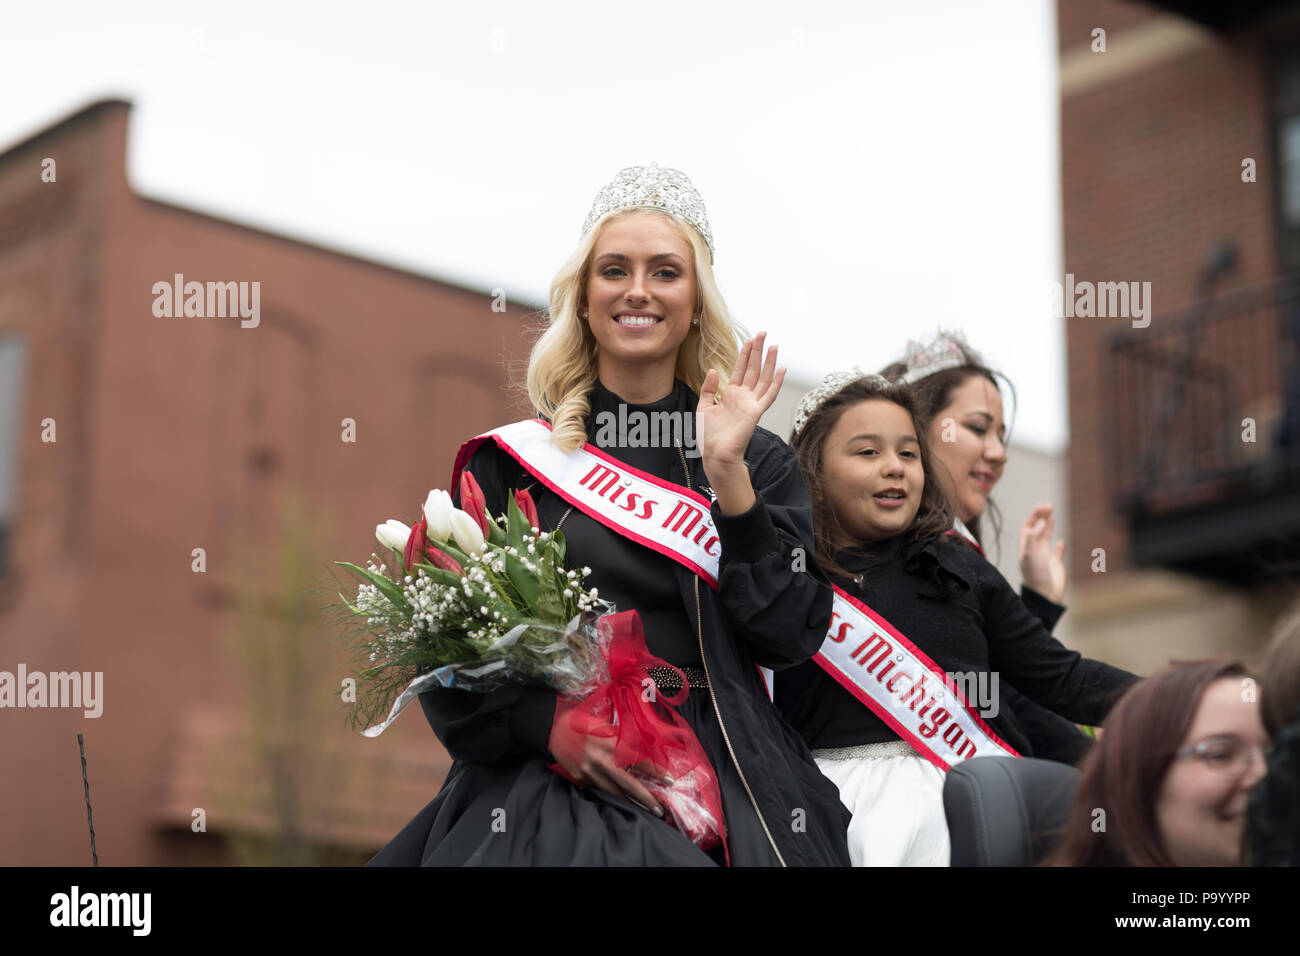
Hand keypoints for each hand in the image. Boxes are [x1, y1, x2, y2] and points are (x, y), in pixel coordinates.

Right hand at [548, 723, 668, 816]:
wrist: (551, 728)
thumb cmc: (581, 721)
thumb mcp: (604, 724)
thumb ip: (622, 737)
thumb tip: (643, 747)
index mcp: (612, 742)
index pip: (640, 760)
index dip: (657, 771)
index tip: (670, 780)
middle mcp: (603, 759)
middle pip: (629, 784)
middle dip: (646, 798)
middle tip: (660, 809)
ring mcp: (590, 771)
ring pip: (614, 792)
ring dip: (629, 801)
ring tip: (643, 809)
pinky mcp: (581, 779)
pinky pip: (599, 789)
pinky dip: (609, 793)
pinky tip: (619, 798)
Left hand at [696, 332, 785, 504]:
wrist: (716, 455)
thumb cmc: (709, 437)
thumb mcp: (703, 407)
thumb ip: (709, 388)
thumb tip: (714, 370)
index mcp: (730, 395)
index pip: (740, 369)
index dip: (745, 354)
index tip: (750, 340)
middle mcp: (743, 397)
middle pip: (752, 369)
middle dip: (757, 351)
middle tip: (763, 333)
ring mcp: (751, 403)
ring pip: (763, 378)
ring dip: (768, 362)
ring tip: (773, 346)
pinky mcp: (756, 411)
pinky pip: (768, 394)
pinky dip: (776, 382)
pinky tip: (781, 369)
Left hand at [1019, 503, 1066, 603]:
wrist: (1044, 594)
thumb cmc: (1035, 575)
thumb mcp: (1031, 554)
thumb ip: (1034, 537)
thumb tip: (1040, 521)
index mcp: (1026, 547)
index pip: (1028, 527)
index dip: (1034, 516)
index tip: (1042, 507)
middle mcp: (1034, 551)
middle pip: (1036, 529)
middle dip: (1041, 517)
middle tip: (1049, 505)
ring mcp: (1044, 558)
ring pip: (1045, 538)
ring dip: (1048, 526)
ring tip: (1052, 515)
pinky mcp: (1055, 565)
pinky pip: (1056, 553)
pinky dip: (1059, 546)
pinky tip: (1061, 542)